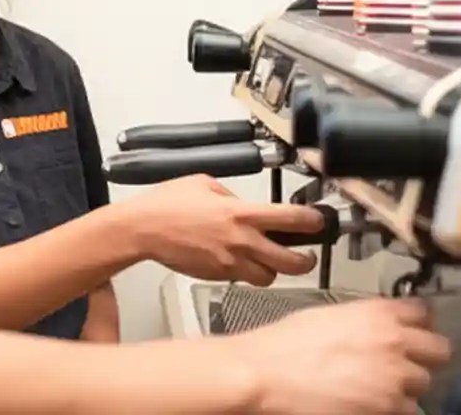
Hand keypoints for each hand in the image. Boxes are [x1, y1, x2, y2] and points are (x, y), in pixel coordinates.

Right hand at [120, 175, 323, 284]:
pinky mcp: (217, 275)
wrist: (142, 229)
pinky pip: (241, 278)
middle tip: (306, 255)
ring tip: (270, 260)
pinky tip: (238, 260)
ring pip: (269, 277)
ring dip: (273, 270)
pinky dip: (245, 271)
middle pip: (292, 262)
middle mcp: (241, 241)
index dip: (313, 221)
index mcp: (241, 213)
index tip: (318, 221)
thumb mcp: (204, 184)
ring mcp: (229, 262)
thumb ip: (231, 195)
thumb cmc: (166, 205)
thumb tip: (241, 203)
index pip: (293, 220)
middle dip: (305, 260)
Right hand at [241, 298, 451, 413]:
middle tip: (401, 364)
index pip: (425, 313)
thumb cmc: (284, 344)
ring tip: (377, 388)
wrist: (265, 374)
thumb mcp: (327, 315)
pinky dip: (390, 409)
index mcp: (378, 313)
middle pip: (439, 350)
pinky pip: (406, 411)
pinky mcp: (387, 408)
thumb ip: (364, 319)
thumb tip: (381, 327)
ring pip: (423, 385)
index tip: (412, 331)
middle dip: (422, 357)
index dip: (418, 323)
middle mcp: (394, 342)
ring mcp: (394, 378)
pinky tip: (367, 403)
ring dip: (405, 387)